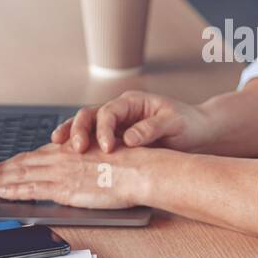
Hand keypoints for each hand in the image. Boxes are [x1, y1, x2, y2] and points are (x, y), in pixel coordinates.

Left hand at [0, 142, 152, 207]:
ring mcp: (60, 174)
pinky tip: (3, 192)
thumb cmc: (131, 164)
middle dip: (3, 169)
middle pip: (24, 163)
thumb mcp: (103, 155)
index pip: (37, 154)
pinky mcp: (63, 190)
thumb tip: (77, 167)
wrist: (139, 170)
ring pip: (22, 174)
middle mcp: (61, 159)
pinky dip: (14, 190)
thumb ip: (85, 161)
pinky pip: (31, 190)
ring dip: (2, 179)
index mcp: (71, 150)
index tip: (6, 164)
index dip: (18, 160)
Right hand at [52, 91, 215, 153]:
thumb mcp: (174, 123)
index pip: (109, 112)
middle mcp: (121, 111)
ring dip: (72, 135)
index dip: (104, 129)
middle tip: (76, 147)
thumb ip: (151, 128)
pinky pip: (93, 141)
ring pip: (86, 126)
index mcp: (133, 102)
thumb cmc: (188, 124)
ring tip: (59, 147)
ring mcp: (116, 125)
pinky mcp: (116, 140)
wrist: (198, 133)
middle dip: (79, 129)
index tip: (108, 147)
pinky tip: (69, 155)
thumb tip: (129, 138)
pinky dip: (80, 146)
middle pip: (90, 115)